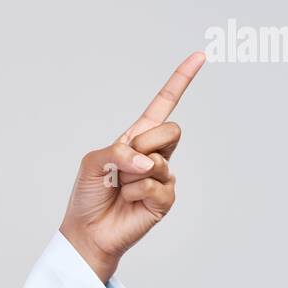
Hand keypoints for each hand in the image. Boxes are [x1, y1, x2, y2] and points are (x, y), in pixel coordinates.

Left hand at [59, 51, 204, 283]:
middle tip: (126, 164)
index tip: (199, 57)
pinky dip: (137, 193)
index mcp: (136, 138)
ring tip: (121, 189)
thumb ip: (117, 153)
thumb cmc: (89, 194)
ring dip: (132, 175)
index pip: (163, 105)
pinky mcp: (166, 199)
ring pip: (159, 160)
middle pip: (172, 129)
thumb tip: (148, 163)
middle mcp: (154, 154)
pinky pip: (157, 185)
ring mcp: (163, 176)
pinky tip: (129, 202)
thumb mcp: (92, 163)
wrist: (88, 231)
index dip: (180, 81)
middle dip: (146, 143)